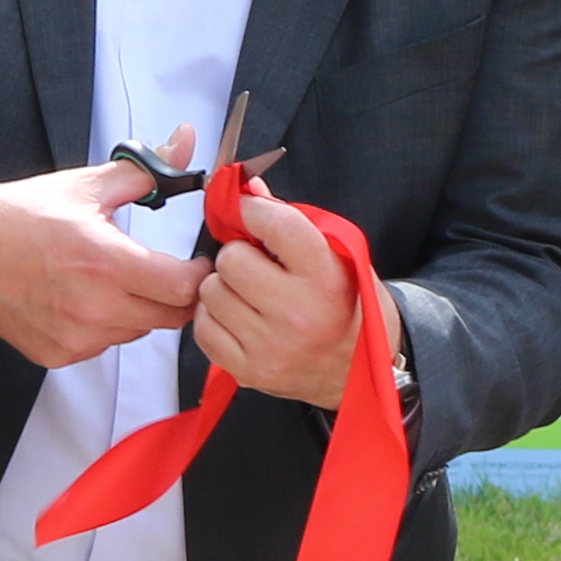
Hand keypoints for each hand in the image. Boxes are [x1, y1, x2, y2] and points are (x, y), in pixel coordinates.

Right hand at [0, 157, 212, 372]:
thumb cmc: (20, 216)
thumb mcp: (86, 186)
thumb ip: (148, 170)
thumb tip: (186, 140)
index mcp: (103, 261)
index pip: (183, 287)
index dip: (200, 274)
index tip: (197, 261)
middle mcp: (91, 308)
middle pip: (171, 317)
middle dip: (177, 294)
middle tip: (164, 270)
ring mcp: (74, 337)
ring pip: (139, 333)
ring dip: (142, 310)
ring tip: (115, 279)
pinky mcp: (58, 355)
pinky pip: (105, 346)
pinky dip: (107, 325)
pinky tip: (84, 298)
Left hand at [193, 201, 362, 409]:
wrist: (355, 368)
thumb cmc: (346, 307)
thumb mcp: (337, 256)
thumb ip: (291, 220)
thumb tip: (250, 190)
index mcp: (325, 278)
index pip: (275, 225)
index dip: (253, 210)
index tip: (251, 211)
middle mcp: (298, 314)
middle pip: (231, 260)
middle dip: (238, 255)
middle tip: (255, 264)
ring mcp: (271, 346)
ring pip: (211, 292)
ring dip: (224, 288)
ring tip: (250, 294)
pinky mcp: (249, 370)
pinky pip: (204, 328)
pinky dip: (215, 318)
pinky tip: (238, 317)